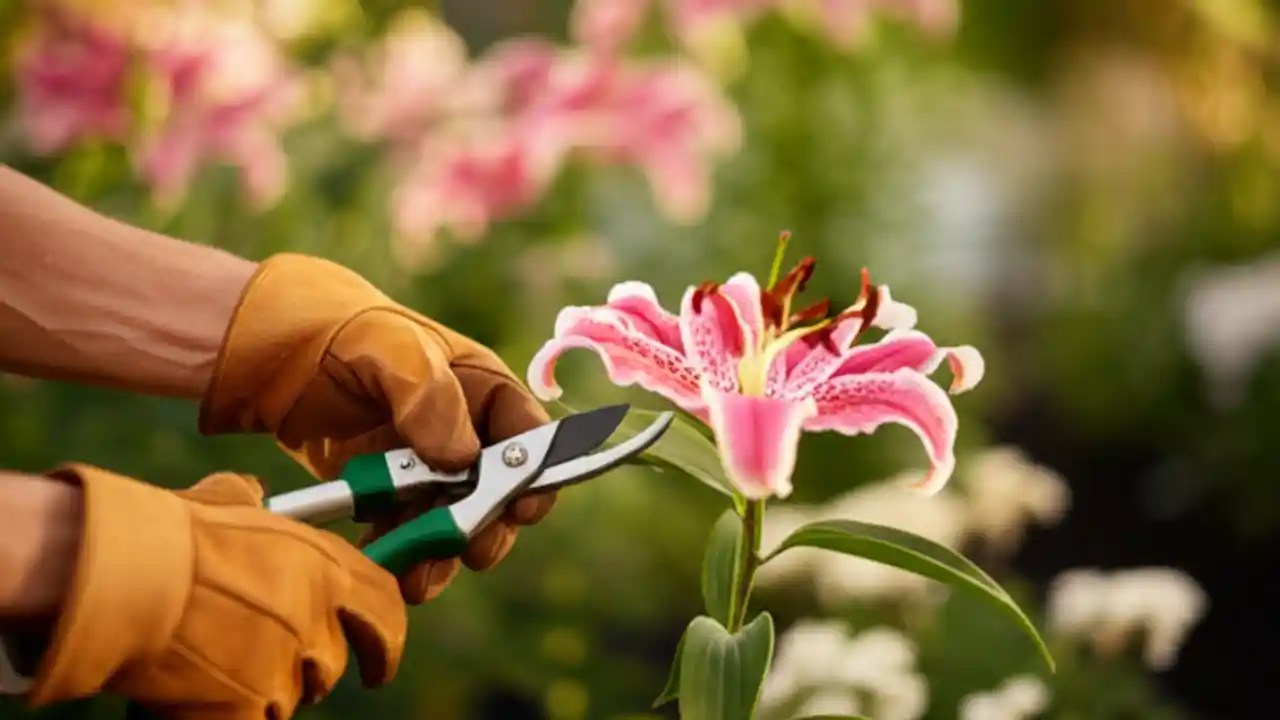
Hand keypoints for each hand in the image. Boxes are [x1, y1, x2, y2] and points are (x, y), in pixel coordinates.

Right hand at [27, 467, 404, 719]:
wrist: (124, 576)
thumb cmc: (168, 533)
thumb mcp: (228, 502)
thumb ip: (256, 509)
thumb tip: (249, 496)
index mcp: (323, 565)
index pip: (384, 608)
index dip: (386, 639)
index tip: (379, 661)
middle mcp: (315, 617)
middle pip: (332, 663)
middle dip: (309, 668)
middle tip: (277, 665)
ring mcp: (283, 667)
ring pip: (289, 697)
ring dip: (260, 689)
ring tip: (216, 664)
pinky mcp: (244, 709)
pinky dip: (228, 713)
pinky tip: (199, 693)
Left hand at [199, 253, 556, 602]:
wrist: (274, 354)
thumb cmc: (342, 333)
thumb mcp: (385, 347)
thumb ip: (427, 394)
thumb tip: (463, 458)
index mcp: (480, 389)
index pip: (528, 437)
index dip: (536, 475)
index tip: (522, 509)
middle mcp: (463, 433)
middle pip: (497, 495)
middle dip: (485, 529)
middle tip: (467, 551)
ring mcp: (426, 469)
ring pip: (452, 524)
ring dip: (439, 556)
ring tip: (417, 578)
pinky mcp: (388, 495)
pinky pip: (405, 533)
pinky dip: (397, 555)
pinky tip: (379, 564)